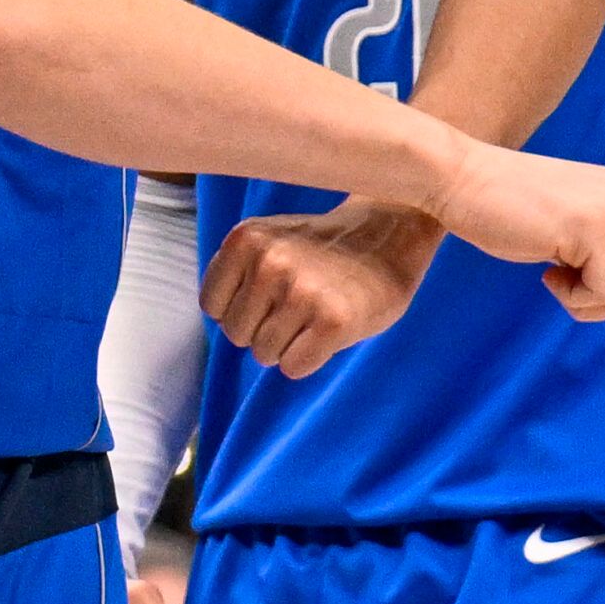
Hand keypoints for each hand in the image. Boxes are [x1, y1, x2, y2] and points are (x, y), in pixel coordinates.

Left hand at [200, 197, 438, 377]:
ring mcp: (302, 292)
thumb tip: (219, 320)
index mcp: (246, 239)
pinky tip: (327, 333)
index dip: (240, 310)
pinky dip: (308, 359)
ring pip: (264, 354)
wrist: (391, 236)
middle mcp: (269, 263)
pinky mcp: (333, 321)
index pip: (213, 307)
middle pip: (237, 334)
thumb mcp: (270, 240)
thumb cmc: (324, 249)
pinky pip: (293, 367)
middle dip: (263, 330)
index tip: (268, 298)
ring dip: (288, 345)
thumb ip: (238, 272)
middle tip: (297, 308)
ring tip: (315, 315)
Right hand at [429, 144, 604, 320]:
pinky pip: (603, 292)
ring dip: (589, 304)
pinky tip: (546, 273)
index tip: (571, 273)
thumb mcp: (576, 224)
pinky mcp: (590, 227)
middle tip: (562, 284)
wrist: (459, 180)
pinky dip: (573, 298)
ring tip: (556, 279)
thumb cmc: (506, 210)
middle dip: (603, 305)